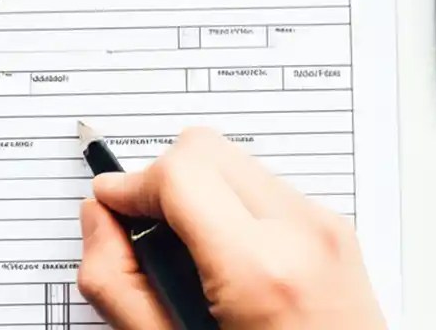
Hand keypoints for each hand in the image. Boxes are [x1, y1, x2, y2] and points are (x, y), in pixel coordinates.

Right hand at [77, 127, 385, 329]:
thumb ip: (119, 285)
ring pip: (235, 160)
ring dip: (199, 191)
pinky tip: (225, 259)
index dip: (131, 184)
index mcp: (261, 270)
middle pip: (205, 149)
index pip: (178, 171)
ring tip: (190, 253)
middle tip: (147, 232)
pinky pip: (265, 186)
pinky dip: (232, 206)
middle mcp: (302, 233)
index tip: (113, 206)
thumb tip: (99, 219)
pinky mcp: (336, 230)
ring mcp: (326, 227)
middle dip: (164, 180)